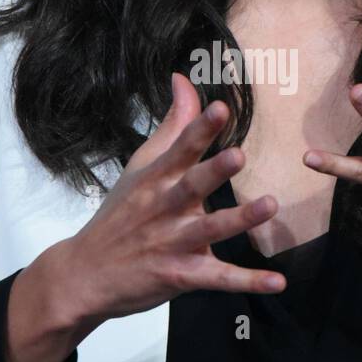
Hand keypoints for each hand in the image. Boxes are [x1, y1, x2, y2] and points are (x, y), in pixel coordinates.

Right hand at [60, 72, 285, 325]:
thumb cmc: (120, 215)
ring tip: (269, 206)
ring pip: (208, 230)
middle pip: (191, 186)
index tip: (220, 108)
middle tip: (239, 155)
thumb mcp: (141, 167)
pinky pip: (218, 278)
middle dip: (214, 171)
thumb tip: (183, 79)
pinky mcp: (180, 276)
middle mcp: (164, 208)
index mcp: (156, 179)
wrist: (83, 274)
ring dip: (239, 219)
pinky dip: (247, 281)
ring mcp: (172, 244)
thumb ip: (172, 127)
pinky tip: (278, 282)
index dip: (199, 129)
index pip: (179, 149)